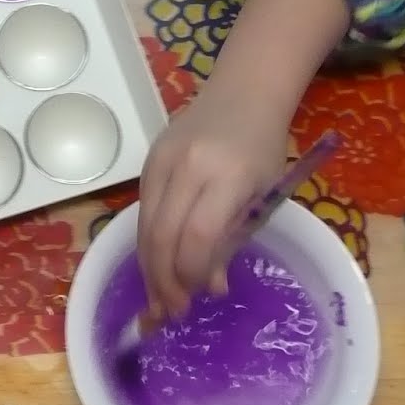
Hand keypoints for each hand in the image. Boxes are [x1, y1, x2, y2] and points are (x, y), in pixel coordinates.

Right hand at [138, 80, 295, 319]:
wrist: (243, 93)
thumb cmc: (263, 146)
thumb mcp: (262, 195)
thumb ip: (233, 239)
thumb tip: (210, 287)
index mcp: (227, 175)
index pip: (197, 234)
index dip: (190, 272)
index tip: (195, 298)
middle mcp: (188, 166)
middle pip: (162, 234)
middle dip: (164, 279)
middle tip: (171, 311)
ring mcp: (162, 160)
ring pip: (144, 225)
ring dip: (150, 267)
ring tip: (160, 298)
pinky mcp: (148, 160)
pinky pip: (142, 210)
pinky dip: (147, 242)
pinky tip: (156, 264)